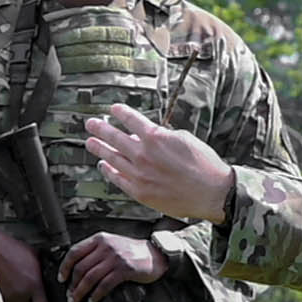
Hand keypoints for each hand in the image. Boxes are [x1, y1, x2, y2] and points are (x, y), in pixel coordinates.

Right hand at [0, 223, 45, 301]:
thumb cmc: (9, 248)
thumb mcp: (33, 256)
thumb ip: (40, 271)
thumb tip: (46, 278)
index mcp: (34, 284)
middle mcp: (21, 293)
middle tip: (20, 288)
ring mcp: (7, 296)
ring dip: (12, 301)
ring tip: (9, 282)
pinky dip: (1, 297)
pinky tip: (1, 283)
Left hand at [63, 231, 165, 301]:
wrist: (155, 254)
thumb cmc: (133, 251)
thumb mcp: (111, 244)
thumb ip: (95, 252)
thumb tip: (77, 268)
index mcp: (99, 239)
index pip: (74, 251)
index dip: (65, 267)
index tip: (61, 278)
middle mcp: (105, 246)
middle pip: (80, 267)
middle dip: (72, 284)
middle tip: (69, 295)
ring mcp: (115, 258)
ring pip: (90, 277)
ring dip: (80, 291)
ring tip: (76, 300)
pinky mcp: (124, 269)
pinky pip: (104, 284)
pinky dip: (96, 294)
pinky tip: (93, 299)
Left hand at [89, 103, 231, 223]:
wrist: (212, 193)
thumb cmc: (203, 165)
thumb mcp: (184, 139)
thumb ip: (162, 136)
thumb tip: (147, 135)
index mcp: (156, 137)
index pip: (131, 119)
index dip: (120, 112)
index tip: (113, 109)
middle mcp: (143, 154)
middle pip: (114, 137)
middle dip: (100, 128)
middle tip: (90, 123)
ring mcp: (139, 174)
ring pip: (111, 158)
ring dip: (99, 148)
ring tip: (90, 142)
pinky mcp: (139, 192)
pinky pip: (117, 179)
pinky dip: (108, 171)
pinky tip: (103, 165)